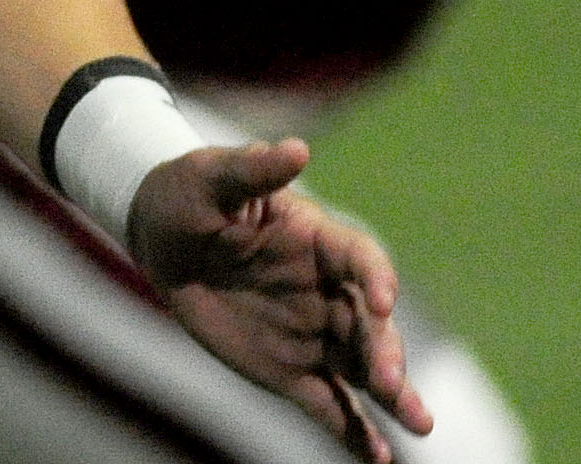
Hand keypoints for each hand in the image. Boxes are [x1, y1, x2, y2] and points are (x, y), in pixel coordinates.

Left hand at [127, 139, 432, 460]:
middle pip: (368, 322)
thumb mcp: (213, 177)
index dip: (375, 277)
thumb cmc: (189, 193)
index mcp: (315, 238)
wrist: (161, 237)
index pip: (358, 258)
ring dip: (391, 393)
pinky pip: (328, 405)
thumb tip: (296, 148)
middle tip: (391, 381)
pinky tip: (380, 460)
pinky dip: (355, 432)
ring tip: (419, 424)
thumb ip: (254, 169)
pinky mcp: (290, 370)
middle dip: (385, 350)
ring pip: (361, 366)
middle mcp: (325, 288)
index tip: (383, 301)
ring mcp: (310, 332)